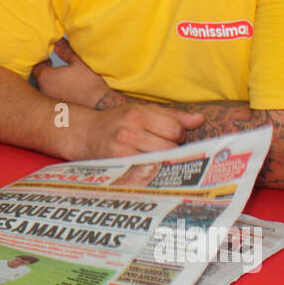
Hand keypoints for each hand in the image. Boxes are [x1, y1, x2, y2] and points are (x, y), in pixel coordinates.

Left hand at [31, 38, 109, 107]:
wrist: (100, 103)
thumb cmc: (89, 81)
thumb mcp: (78, 61)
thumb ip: (65, 51)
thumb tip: (57, 43)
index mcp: (46, 77)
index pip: (36, 68)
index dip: (42, 63)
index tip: (50, 61)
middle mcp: (44, 90)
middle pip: (39, 79)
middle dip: (45, 73)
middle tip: (54, 68)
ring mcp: (50, 101)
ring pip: (45, 89)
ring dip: (50, 83)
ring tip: (62, 79)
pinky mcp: (57, 107)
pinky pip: (52, 97)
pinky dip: (56, 92)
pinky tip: (67, 90)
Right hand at [75, 101, 204, 159]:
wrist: (83, 133)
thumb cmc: (116, 122)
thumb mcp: (140, 111)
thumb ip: (171, 115)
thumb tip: (200, 120)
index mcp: (137, 114)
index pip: (175, 129)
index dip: (179, 134)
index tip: (172, 136)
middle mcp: (129, 131)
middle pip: (169, 148)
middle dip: (172, 150)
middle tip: (164, 148)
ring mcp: (122, 151)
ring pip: (159, 162)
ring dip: (162, 162)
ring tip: (155, 156)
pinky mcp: (117, 167)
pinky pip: (145, 173)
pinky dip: (151, 171)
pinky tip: (147, 166)